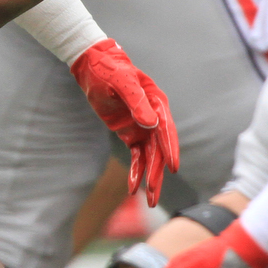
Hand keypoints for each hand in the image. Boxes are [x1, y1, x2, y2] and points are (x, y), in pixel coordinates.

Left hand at [68, 37, 179, 204]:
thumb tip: (151, 124)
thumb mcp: (121, 82)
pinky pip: (136, 156)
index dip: (169, 149)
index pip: (165, 130)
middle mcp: (154, 117)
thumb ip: (136, 102)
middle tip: (155, 195)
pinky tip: (133, 187)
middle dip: (158, 173)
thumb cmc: (110, 70)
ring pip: (150, 157)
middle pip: (159, 150)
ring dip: (149, 177)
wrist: (94, 66)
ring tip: (151, 200)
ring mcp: (143, 127)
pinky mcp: (131, 134)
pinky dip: (135, 170)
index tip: (173, 167)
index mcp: (156, 103)